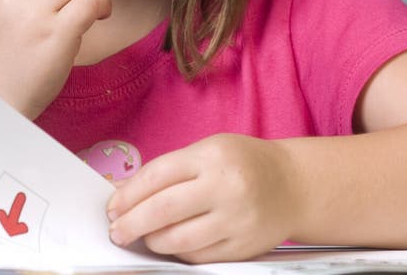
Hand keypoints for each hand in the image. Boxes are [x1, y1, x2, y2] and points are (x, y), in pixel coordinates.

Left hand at [106, 134, 298, 262]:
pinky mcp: (244, 247)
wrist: (294, 184)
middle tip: (116, 230)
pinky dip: (178, 253)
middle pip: (163, 209)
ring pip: (179, 239)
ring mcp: (236, 220)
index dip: (129, 194)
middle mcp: (224, 187)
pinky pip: (200, 256)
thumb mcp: (208, 150)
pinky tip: (169, 245)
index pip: (157, 176)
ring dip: (152, 241)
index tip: (112, 206)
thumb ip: (172, 169)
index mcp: (210, 156)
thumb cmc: (242, 162)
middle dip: (132, 223)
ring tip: (142, 237)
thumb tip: (128, 193)